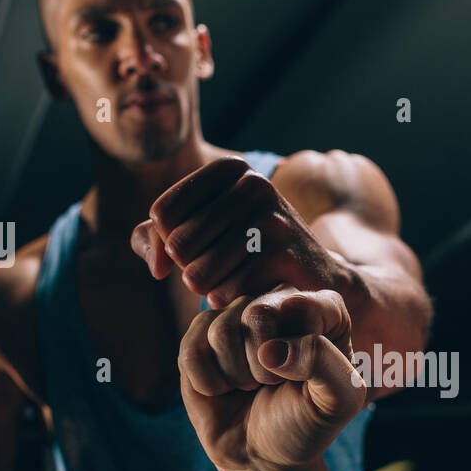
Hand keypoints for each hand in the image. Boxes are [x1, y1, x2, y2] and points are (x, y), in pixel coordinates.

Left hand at [130, 157, 342, 308]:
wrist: (315, 277)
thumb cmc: (247, 253)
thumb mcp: (201, 233)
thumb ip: (155, 237)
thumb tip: (157, 266)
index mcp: (230, 169)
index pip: (162, 213)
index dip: (168, 243)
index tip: (195, 250)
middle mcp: (254, 184)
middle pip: (178, 243)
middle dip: (187, 269)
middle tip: (212, 272)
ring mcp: (273, 217)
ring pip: (197, 271)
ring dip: (204, 289)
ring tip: (224, 284)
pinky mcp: (284, 255)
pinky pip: (224, 289)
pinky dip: (224, 301)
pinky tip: (239, 296)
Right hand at [178, 286, 366, 470]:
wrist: (263, 454)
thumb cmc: (306, 422)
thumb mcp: (339, 400)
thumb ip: (325, 363)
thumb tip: (270, 349)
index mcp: (323, 310)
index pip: (305, 308)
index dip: (300, 354)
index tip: (306, 378)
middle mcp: (277, 301)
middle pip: (258, 314)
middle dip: (264, 367)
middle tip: (272, 383)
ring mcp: (235, 315)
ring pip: (221, 332)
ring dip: (236, 376)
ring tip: (250, 386)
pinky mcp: (199, 335)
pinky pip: (192, 351)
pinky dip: (209, 384)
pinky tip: (224, 389)